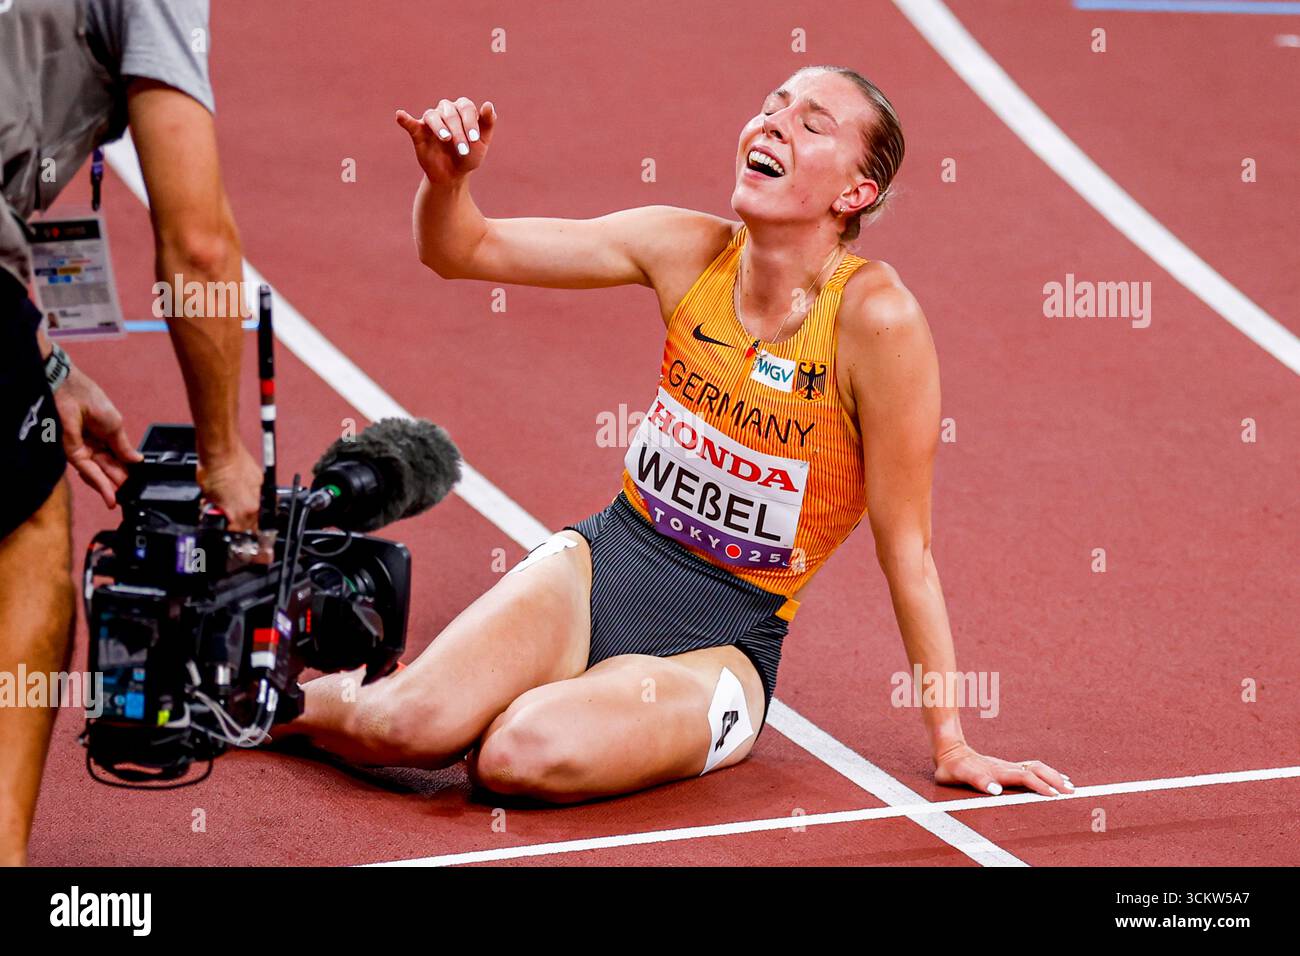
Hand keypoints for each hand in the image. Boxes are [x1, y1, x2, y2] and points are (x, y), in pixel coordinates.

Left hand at [52, 366, 143, 508]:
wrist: (68, 388)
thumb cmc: (91, 399)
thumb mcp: (115, 425)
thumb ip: (124, 447)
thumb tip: (138, 461)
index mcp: (105, 438)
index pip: (118, 460)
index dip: (128, 473)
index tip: (137, 486)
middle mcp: (93, 446)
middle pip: (109, 470)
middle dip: (119, 484)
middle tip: (131, 497)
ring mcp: (82, 450)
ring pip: (98, 474)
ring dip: (110, 489)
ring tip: (121, 501)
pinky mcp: (72, 452)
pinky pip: (88, 471)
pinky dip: (100, 484)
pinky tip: (111, 495)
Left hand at [196, 444, 261, 531]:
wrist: (221, 452)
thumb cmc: (214, 471)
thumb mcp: (209, 499)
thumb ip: (218, 510)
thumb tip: (218, 512)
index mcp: (243, 511)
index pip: (239, 532)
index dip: (229, 531)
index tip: (224, 528)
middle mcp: (255, 503)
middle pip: (251, 523)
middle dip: (238, 522)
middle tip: (227, 517)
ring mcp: (259, 490)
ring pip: (255, 508)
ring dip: (244, 508)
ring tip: (231, 502)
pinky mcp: (260, 479)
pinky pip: (256, 493)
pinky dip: (247, 494)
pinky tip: (236, 490)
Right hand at [395, 97, 495, 184]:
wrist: (453, 175)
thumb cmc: (469, 156)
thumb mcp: (482, 142)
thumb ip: (488, 123)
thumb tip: (488, 104)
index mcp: (462, 109)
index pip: (465, 108)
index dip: (470, 122)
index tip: (475, 139)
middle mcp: (446, 110)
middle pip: (450, 113)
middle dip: (458, 132)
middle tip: (463, 150)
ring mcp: (431, 121)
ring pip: (433, 116)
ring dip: (439, 127)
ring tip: (446, 139)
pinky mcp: (418, 132)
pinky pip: (410, 123)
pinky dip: (405, 119)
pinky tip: (400, 116)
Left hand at [934, 741, 1073, 796]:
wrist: (949, 750)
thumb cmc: (951, 767)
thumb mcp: (957, 775)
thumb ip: (976, 781)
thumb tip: (996, 790)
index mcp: (997, 771)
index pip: (1024, 778)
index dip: (1039, 785)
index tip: (1054, 794)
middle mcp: (1006, 767)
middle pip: (1036, 770)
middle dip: (1054, 780)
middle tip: (1071, 792)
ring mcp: (1008, 766)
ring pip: (1036, 768)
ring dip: (1053, 776)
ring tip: (1070, 786)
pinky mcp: (1007, 767)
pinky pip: (1031, 769)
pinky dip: (1046, 774)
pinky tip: (1055, 780)